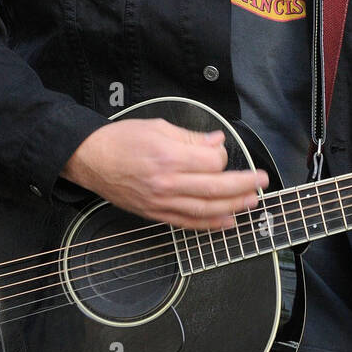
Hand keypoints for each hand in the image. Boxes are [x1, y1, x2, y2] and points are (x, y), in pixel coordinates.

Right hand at [62, 120, 267, 229]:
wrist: (90, 160)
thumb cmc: (120, 140)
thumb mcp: (157, 127)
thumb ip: (190, 137)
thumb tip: (216, 142)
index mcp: (168, 157)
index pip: (211, 162)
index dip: (222, 156)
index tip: (221, 150)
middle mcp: (167, 183)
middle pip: (215, 189)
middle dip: (243, 185)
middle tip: (261, 181)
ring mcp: (161, 202)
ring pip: (205, 209)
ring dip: (233, 207)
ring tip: (252, 202)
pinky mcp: (156, 214)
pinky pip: (188, 223)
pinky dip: (210, 224)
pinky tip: (228, 222)